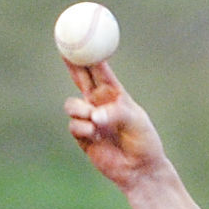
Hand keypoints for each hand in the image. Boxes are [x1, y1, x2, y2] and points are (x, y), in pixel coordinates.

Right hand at [62, 60, 165, 189]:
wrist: (140, 171)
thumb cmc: (144, 142)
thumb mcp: (135, 122)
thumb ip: (116, 114)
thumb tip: (94, 115)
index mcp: (114, 94)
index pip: (97, 69)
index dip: (87, 52)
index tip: (79, 36)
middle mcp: (99, 104)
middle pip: (79, 78)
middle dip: (71, 63)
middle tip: (63, 49)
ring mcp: (90, 119)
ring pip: (71, 105)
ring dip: (79, 110)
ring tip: (94, 120)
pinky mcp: (83, 137)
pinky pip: (73, 126)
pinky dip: (83, 129)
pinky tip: (96, 136)